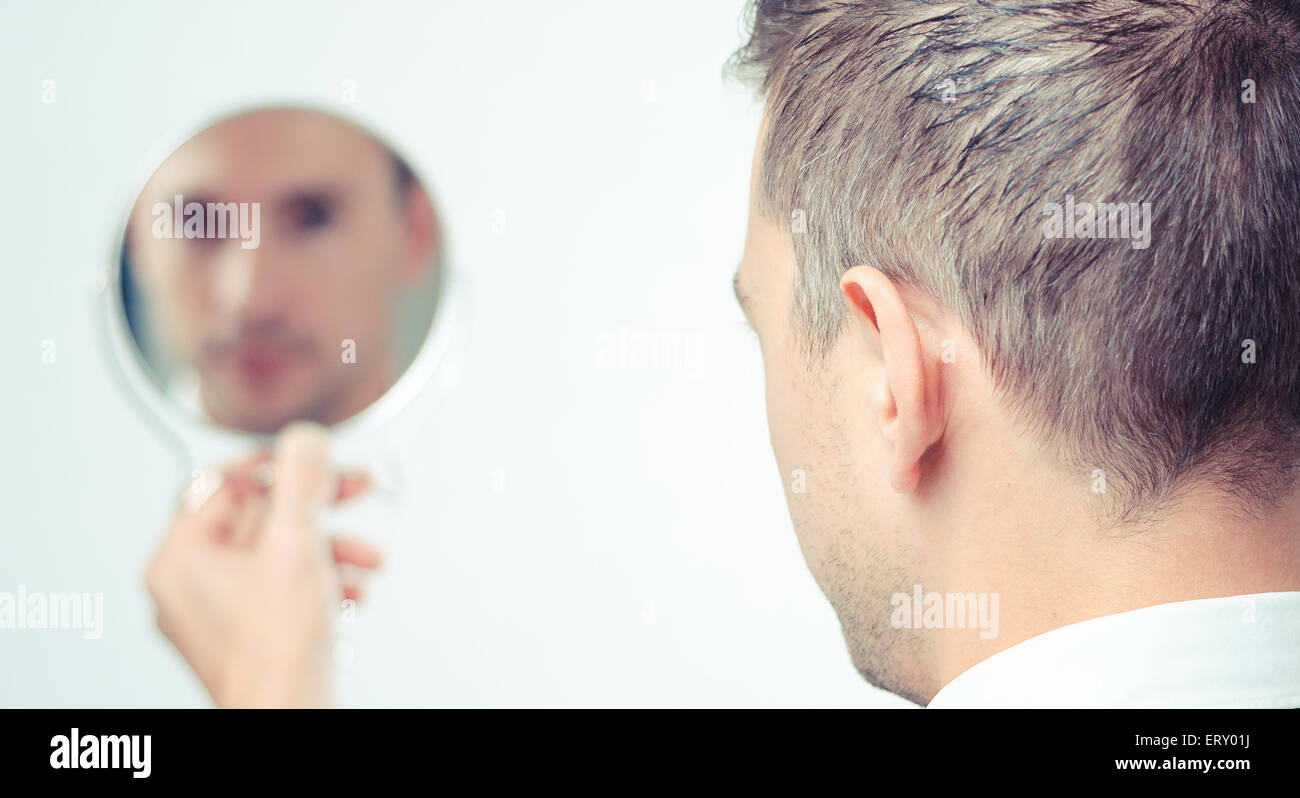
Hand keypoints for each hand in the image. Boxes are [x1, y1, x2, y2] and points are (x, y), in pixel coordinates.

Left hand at [146, 423, 380, 707]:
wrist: (291, 716)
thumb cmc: (276, 652)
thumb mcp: (295, 546)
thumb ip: (301, 482)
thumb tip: (303, 439)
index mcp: (180, 560)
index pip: (218, 484)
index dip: (269, 465)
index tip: (306, 459)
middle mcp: (191, 585)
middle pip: (258, 517)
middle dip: (318, 509)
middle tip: (353, 487)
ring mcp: (220, 612)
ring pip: (279, 553)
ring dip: (331, 547)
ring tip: (366, 554)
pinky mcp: (250, 632)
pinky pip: (286, 586)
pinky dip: (324, 580)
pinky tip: (353, 588)